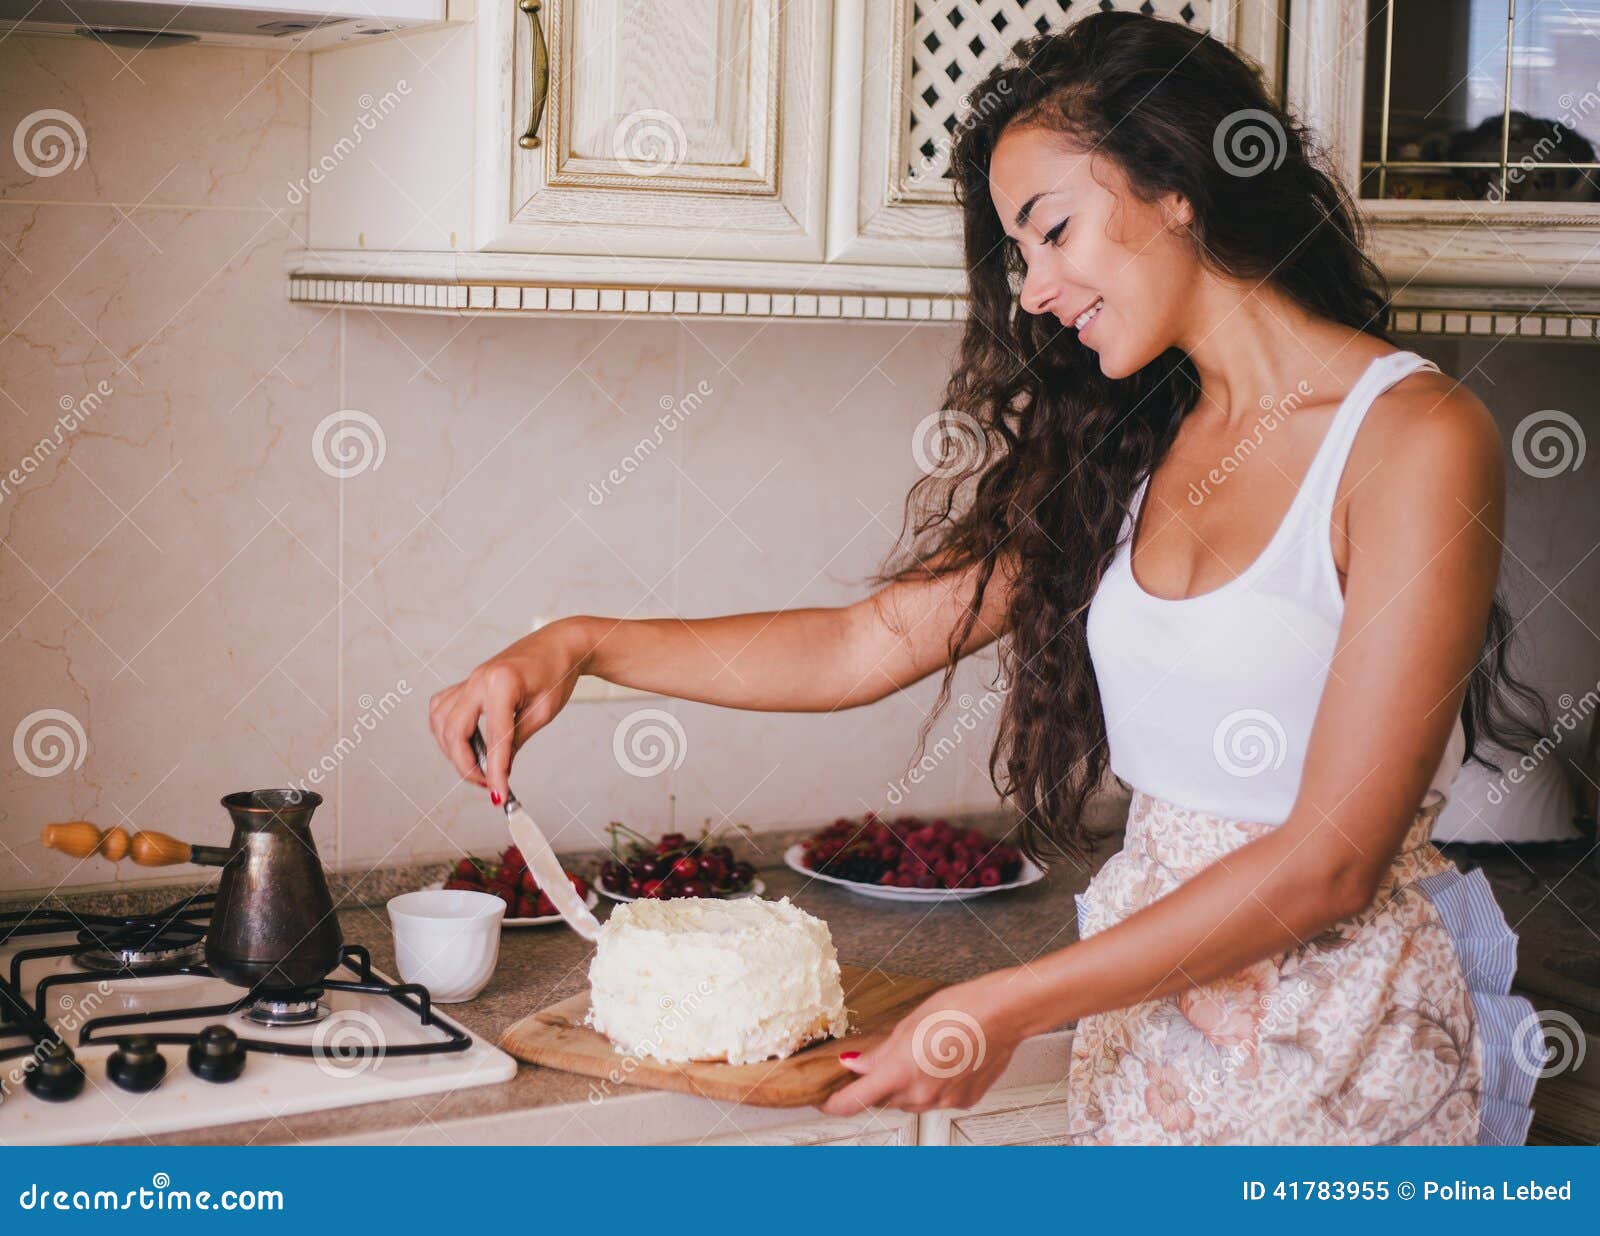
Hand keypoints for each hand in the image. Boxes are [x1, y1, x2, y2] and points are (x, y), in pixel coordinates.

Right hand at [428, 620, 589, 802]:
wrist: (559, 645)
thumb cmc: (556, 673)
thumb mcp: (543, 712)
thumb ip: (516, 741)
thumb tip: (498, 771)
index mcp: (502, 683)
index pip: (494, 739)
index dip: (494, 772)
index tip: (499, 796)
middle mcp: (478, 679)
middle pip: (454, 732)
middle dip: (466, 765)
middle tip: (488, 784)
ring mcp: (470, 679)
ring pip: (440, 721)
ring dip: (452, 750)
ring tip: (478, 766)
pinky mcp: (468, 682)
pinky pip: (442, 708)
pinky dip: (446, 730)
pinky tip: (463, 743)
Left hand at [818, 971, 1029, 1116]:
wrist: (1002, 1014)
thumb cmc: (959, 1009)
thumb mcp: (908, 1024)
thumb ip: (879, 1052)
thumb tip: (857, 1064)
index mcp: (899, 1073)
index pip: (854, 1101)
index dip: (833, 1103)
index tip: (824, 1101)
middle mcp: (920, 1094)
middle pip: (885, 1100)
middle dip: (879, 1084)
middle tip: (886, 1060)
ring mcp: (944, 1101)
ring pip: (911, 1101)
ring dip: (907, 1085)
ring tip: (923, 1052)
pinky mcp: (964, 1101)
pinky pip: (937, 1099)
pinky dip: (934, 1085)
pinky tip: (943, 1061)